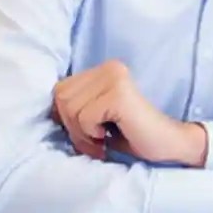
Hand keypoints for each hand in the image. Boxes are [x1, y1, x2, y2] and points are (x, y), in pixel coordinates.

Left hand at [52, 60, 202, 164]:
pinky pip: (84, 117)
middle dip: (72, 126)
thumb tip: (44, 112)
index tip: (88, 132)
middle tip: (95, 139)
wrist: (168, 145)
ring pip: (69, 108)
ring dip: (82, 133)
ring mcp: (116, 78)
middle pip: (61, 97)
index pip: (59, 89)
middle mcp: (110, 67)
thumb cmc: (131, 134)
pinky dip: (92, 134)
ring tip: (102, 139)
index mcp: (104, 69)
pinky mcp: (120, 94)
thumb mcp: (96, 117)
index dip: (66, 117)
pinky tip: (110, 136)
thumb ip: (75, 107)